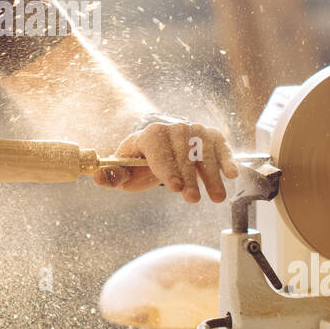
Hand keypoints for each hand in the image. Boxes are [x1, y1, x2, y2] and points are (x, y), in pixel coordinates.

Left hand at [92, 120, 237, 202]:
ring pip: (204, 153)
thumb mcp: (126, 172)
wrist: (163, 148)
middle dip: (189, 178)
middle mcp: (173, 128)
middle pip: (183, 155)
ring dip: (211, 175)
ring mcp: (194, 130)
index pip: (158, 149)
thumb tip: (97, 177)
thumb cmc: (142, 164)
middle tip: (193, 200)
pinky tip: (232, 174)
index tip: (173, 187)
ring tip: (216, 197)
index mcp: (149, 135)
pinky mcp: (212, 136)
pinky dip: (227, 159)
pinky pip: (221, 146)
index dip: (166, 168)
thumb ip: (112, 176)